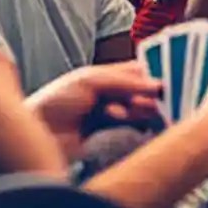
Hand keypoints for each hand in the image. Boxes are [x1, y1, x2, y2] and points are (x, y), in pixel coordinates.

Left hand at [27, 61, 162, 159]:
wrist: (37, 134)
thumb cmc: (56, 101)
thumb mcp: (90, 81)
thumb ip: (123, 81)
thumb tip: (157, 85)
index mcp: (103, 76)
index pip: (136, 70)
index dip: (153, 72)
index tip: (170, 77)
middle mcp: (109, 95)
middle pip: (141, 92)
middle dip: (149, 93)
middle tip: (159, 97)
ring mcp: (110, 116)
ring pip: (138, 111)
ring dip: (140, 108)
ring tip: (136, 108)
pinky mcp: (109, 137)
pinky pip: (131, 129)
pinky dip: (133, 124)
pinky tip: (124, 119)